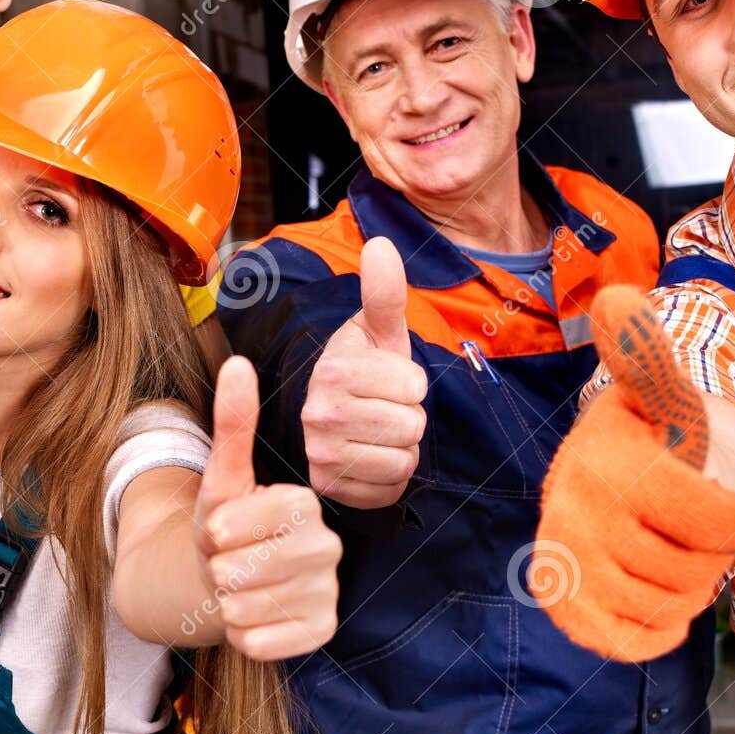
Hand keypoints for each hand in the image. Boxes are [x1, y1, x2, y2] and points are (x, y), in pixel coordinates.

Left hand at [195, 356, 341, 659]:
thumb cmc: (227, 526)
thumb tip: (238, 362)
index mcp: (306, 503)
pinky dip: (241, 633)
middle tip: (230, 562)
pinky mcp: (322, 631)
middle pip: (244, 569)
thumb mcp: (222, 476)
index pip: (249, 520)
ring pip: (247, 607)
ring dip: (225, 601)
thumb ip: (232, 423)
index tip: (221, 530)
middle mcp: (328, 546)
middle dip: (219, 568)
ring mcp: (329, 592)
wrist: (229, 581)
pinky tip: (249, 616)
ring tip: (237, 587)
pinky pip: (261, 642)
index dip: (221, 529)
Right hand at [301, 236, 426, 508]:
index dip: (412, 383)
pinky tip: (370, 458)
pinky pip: (389, 489)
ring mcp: (321, 454)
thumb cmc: (363, 370)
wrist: (328, 415)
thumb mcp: (377, 332)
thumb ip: (383, 294)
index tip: (388, 379)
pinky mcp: (328, 488)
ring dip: (401, 449)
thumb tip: (380, 244)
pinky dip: (389, 478)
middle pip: (412, 425)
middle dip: (408, 418)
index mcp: (334, 370)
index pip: (415, 385)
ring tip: (378, 433)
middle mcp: (319, 413)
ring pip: (403, 459)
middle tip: (383, 408)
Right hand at [537, 286, 734, 662]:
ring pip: (664, 607)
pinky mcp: (561, 600)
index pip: (712, 519)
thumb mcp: (658, 395)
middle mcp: (574, 511)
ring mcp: (564, 558)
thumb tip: (619, 301)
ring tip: (681, 558)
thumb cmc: (645, 439)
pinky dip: (651, 634)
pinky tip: (659, 608)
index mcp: (607, 461)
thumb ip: (649, 357)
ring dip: (689, 591)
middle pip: (692, 570)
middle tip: (705, 532)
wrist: (594, 472)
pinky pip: (621, 640)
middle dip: (717, 556)